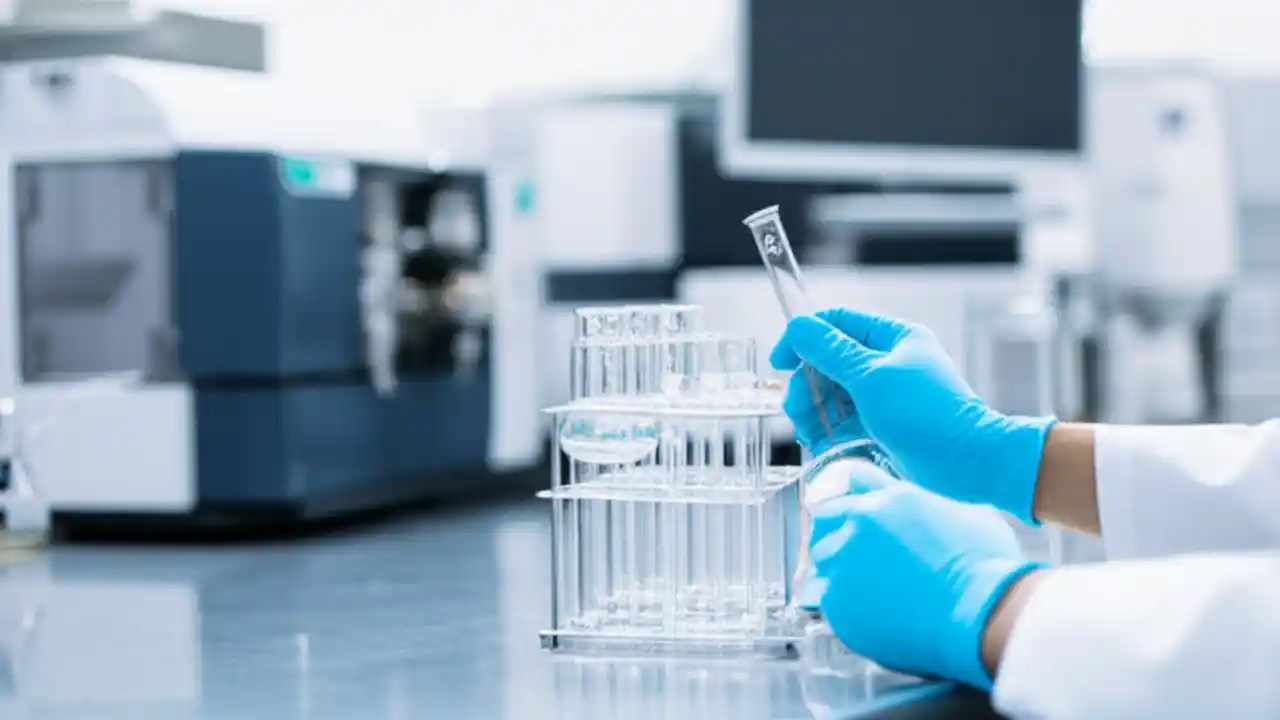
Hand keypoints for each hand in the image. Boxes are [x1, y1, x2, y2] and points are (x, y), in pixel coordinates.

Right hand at [771, 308, 1054, 523]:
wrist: (968, 465)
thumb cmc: (928, 416)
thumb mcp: (872, 378)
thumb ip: (831, 352)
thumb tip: (798, 326)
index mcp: (893, 337)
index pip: (836, 323)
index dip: (804, 339)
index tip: (781, 362)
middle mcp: (888, 361)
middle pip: (828, 361)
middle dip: (808, 385)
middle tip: (796, 409)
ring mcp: (884, 394)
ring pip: (833, 393)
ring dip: (814, 411)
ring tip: (810, 433)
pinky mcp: (882, 424)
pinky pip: (844, 419)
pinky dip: (829, 429)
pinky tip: (822, 444)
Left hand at [808, 462, 1041, 689]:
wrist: (980, 613)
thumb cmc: (988, 567)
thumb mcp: (969, 515)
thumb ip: (937, 508)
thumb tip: (938, 516)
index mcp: (891, 498)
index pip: (854, 480)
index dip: (857, 495)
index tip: (856, 508)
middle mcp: (860, 522)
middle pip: (827, 515)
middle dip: (838, 529)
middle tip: (857, 552)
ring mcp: (844, 562)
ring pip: (822, 556)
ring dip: (837, 566)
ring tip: (864, 585)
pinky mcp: (836, 601)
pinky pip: (824, 596)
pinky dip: (842, 602)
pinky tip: (868, 610)